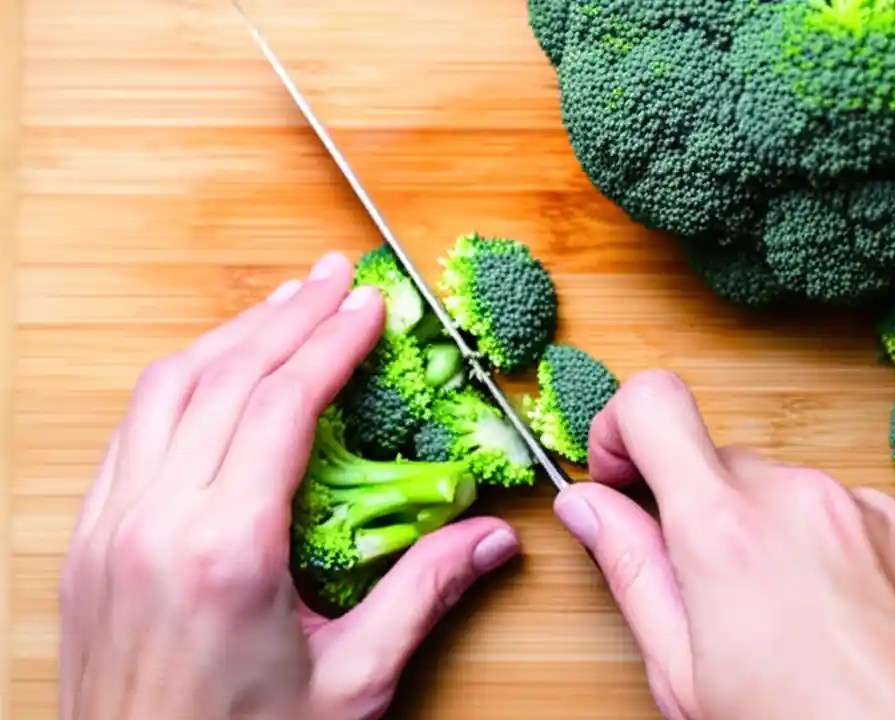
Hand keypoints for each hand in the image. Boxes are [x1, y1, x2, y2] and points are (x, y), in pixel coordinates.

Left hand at [58, 252, 519, 719]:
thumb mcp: (350, 685)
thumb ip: (422, 596)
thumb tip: (491, 541)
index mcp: (226, 550)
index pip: (280, 404)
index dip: (330, 342)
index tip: (368, 304)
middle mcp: (154, 523)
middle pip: (222, 377)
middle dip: (285, 316)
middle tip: (333, 278)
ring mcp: (107, 529)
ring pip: (163, 392)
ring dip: (227, 338)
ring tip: (280, 308)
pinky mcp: (85, 544)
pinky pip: (129, 433)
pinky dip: (178, 385)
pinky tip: (212, 377)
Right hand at [554, 370, 894, 719]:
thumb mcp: (685, 677)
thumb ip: (632, 572)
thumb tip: (588, 505)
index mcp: (726, 531)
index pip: (655, 404)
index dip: (621, 428)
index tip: (622, 478)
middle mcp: (799, 497)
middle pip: (719, 462)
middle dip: (701, 513)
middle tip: (711, 601)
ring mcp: (866, 508)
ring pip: (785, 492)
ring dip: (770, 537)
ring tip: (791, 627)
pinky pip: (848, 513)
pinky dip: (831, 552)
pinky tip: (843, 624)